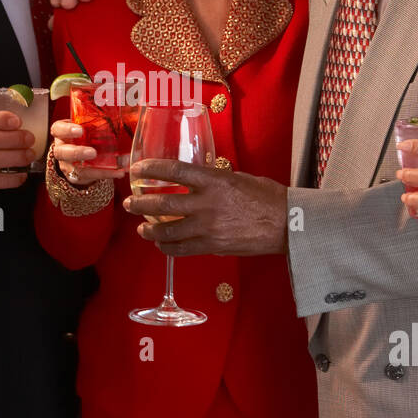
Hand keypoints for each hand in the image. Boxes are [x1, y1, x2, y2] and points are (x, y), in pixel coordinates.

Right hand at [51, 119, 123, 182]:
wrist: (77, 154)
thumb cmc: (83, 135)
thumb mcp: (85, 126)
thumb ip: (96, 120)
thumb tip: (127, 110)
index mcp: (61, 133)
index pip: (58, 129)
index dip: (66, 130)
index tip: (80, 130)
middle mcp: (61, 149)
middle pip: (62, 152)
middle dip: (77, 153)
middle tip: (93, 152)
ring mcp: (67, 164)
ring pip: (75, 168)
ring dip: (95, 169)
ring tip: (113, 167)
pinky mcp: (76, 176)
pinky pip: (90, 176)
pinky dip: (106, 174)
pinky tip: (119, 172)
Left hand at [122, 159, 288, 255]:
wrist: (288, 224)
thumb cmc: (266, 197)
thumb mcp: (237, 177)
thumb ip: (213, 179)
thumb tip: (194, 181)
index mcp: (214, 179)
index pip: (173, 170)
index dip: (151, 169)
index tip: (138, 170)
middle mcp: (207, 203)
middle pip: (163, 202)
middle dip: (140, 203)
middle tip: (130, 203)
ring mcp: (208, 227)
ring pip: (167, 230)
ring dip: (149, 229)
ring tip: (141, 228)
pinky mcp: (212, 246)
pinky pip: (182, 249)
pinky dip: (167, 246)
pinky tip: (161, 243)